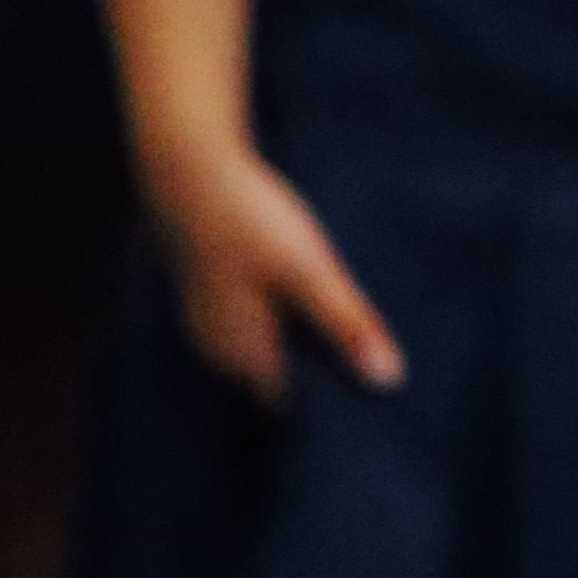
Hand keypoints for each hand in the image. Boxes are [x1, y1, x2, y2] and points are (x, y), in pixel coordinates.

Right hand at [145, 138, 402, 402]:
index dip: (339, 405)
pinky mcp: (212, 299)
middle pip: (282, 383)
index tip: (384, 399)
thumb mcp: (310, 271)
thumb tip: (390, 383)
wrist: (187, 169)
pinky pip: (256, 328)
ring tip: (357, 331)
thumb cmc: (249, 220)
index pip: (298, 408)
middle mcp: (220, 354)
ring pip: (268, 353)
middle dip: (327, 378)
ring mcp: (210, 327)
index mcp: (245, 358)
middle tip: (385, 364)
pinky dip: (286, 323)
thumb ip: (347, 325)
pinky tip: (313, 300)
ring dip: (307, 347)